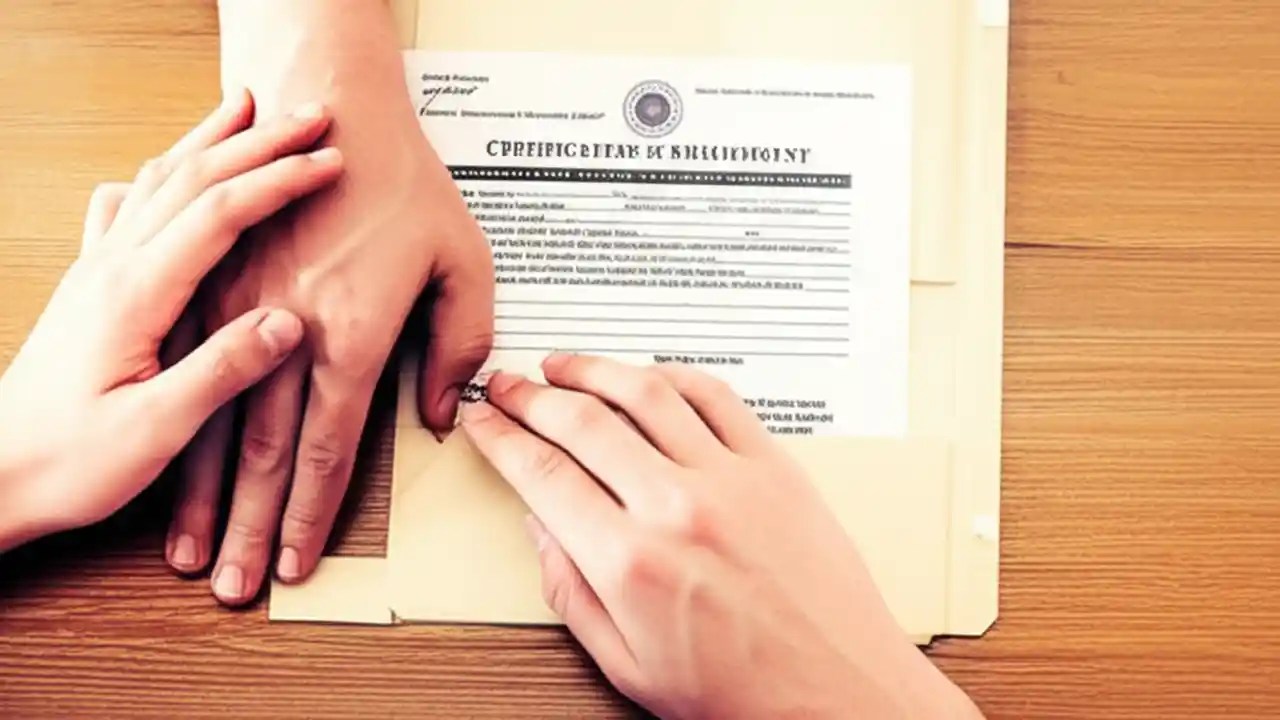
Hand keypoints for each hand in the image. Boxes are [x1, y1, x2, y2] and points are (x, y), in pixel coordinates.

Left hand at [0, 93, 343, 552]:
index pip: (218, 212)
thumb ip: (221, 371)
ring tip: (247, 110)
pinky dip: (162, 174)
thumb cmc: (67, 463)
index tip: (328, 162)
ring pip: (158, 180)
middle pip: (192, 178)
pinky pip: (129, 205)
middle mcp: (112, 268)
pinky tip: (166, 172)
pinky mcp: (92, 286)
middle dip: (258, 141)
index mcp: (134, 295)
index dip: (278, 181)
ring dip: (211, 141)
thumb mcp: (152, 431)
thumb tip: (287, 322)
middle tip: (309, 115)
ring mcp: (98, 271)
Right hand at [165, 1, 494, 603]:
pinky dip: (177, 425)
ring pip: (217, 423)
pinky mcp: (214, 289)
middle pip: (266, 453)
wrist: (333, 110)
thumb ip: (458, 346)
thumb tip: (441, 413)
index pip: (331, 448)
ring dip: (205, 497)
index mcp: (355, 332)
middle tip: (238, 584)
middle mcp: (292, 330)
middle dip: (250, 528)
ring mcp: (243, 310)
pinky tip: (167, 467)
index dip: (311, 513)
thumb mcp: (464, 262)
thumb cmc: (404, 183)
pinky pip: (190, 372)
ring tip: (194, 553)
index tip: (297, 560)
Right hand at [460, 356, 983, 719]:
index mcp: (631, 563)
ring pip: (645, 393)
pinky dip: (673, 376)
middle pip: (581, 422)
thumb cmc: (745, 694)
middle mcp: (678, 509)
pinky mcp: (775, 468)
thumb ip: (571, 594)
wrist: (840, 694)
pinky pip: (717, 398)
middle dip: (530, 396)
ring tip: (564, 365)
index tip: (484, 419)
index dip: (501, 437)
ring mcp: (731, 480)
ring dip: (594, 369)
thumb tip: (541, 530)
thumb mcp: (628, 667)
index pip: (542, 474)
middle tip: (509, 385)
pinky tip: (649, 376)